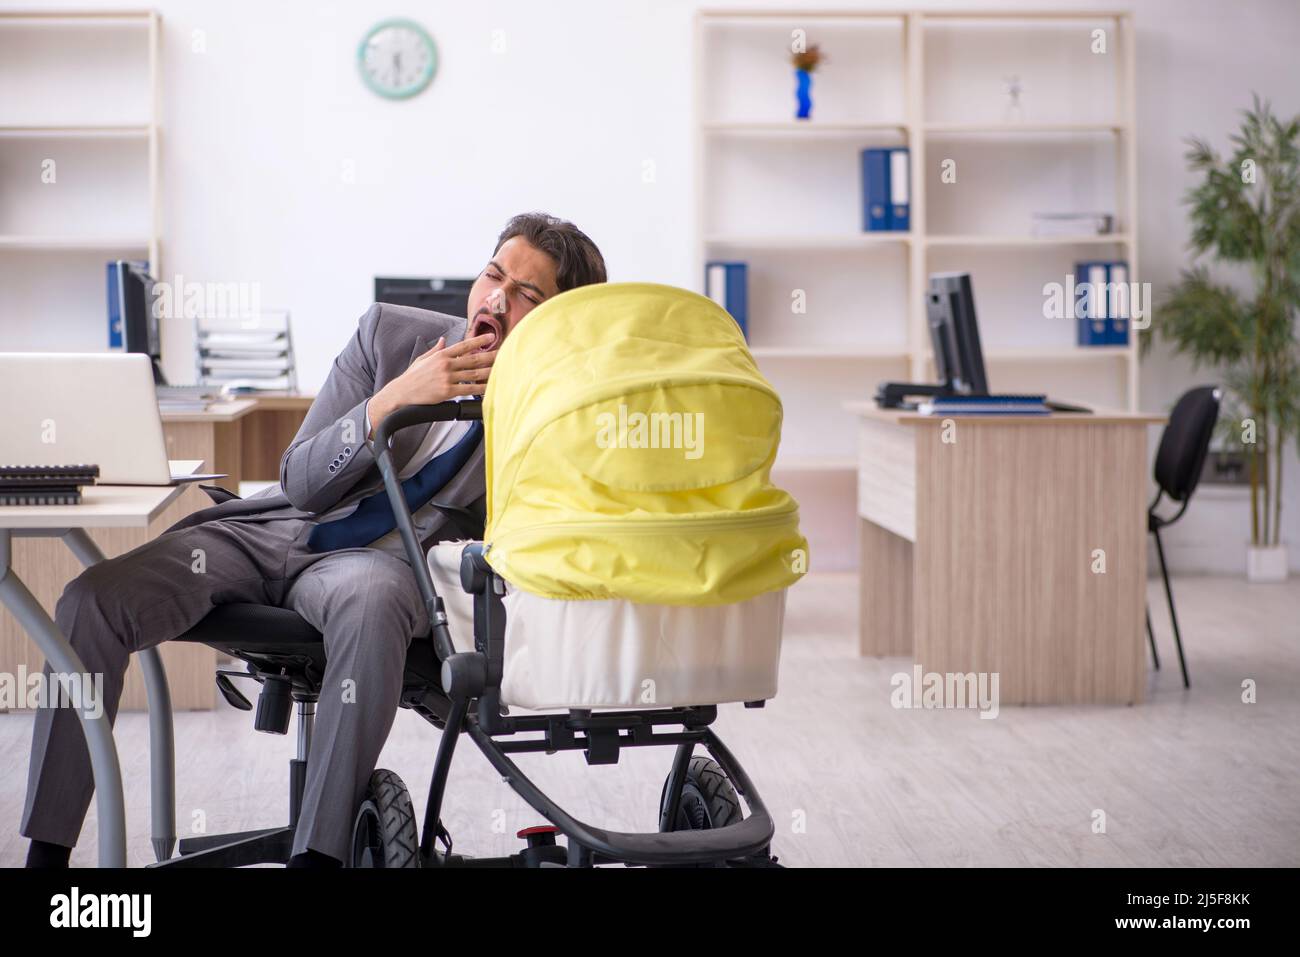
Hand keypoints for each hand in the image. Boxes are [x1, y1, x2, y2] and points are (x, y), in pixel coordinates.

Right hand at [367, 333, 496, 437]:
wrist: (401, 392)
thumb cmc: (411, 377)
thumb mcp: (422, 359)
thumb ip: (435, 349)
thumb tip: (443, 340)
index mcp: (441, 355)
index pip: (464, 346)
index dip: (478, 341)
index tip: (490, 337)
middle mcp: (446, 364)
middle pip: (473, 359)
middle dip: (490, 356)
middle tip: (504, 353)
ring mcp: (447, 378)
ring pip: (474, 374)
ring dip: (490, 371)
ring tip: (502, 369)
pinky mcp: (447, 391)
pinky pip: (469, 389)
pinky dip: (481, 389)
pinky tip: (490, 387)